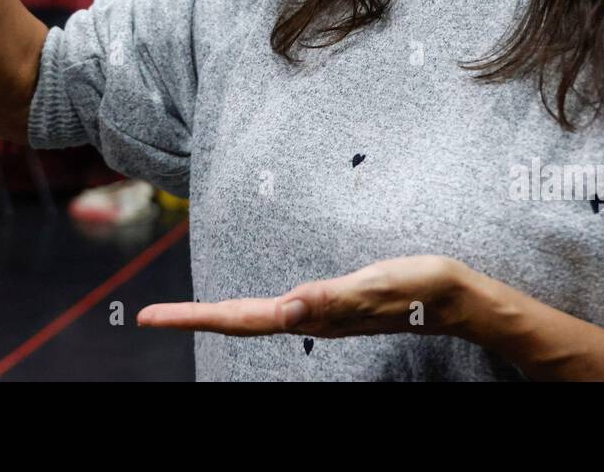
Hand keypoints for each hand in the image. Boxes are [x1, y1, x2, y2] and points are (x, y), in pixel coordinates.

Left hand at [136, 255, 478, 338]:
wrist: (456, 297)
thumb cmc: (419, 287)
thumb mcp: (376, 284)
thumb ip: (333, 297)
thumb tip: (285, 309)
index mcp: (312, 314)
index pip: (241, 317)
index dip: (195, 316)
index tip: (150, 317)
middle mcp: (309, 317)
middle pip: (239, 319)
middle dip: (193, 317)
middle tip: (147, 316)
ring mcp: (320, 313)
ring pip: (256, 317)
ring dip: (218, 314)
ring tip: (185, 313)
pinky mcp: (332, 303)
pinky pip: (279, 307)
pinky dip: (251, 306)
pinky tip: (251, 305)